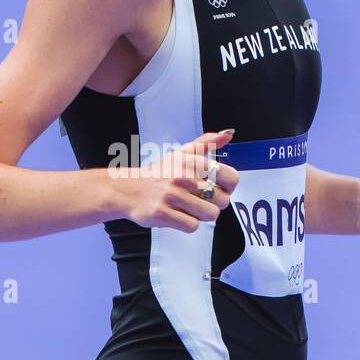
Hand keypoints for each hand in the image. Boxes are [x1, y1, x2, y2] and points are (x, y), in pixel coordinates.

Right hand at [115, 128, 240, 233]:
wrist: (128, 189)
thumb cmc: (158, 174)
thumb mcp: (181, 154)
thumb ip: (206, 143)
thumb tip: (228, 134)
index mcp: (192, 162)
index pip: (231, 178)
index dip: (227, 187)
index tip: (217, 189)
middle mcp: (184, 177)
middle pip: (222, 201)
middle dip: (212, 204)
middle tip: (196, 200)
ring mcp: (173, 196)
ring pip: (210, 215)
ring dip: (200, 215)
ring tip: (186, 207)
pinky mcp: (163, 213)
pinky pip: (192, 226)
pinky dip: (187, 224)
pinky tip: (177, 215)